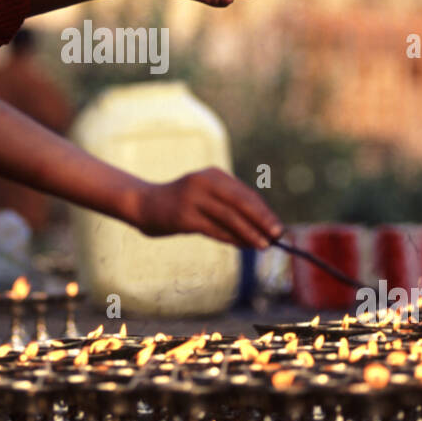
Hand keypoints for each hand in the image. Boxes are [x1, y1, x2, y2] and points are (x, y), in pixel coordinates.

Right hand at [132, 168, 282, 249]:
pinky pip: (214, 229)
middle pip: (241, 202)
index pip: (245, 194)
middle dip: (262, 220)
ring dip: (249, 233)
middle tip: (277, 235)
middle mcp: (204, 182)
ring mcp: (193, 198)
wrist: (144, 205)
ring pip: (229, 217)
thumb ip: (228, 209)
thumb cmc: (180, 204)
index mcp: (213, 175)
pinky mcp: (184, 216)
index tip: (278, 226)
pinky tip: (242, 246)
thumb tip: (260, 230)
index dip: (263, 211)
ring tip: (264, 245)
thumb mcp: (205, 198)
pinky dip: (231, 238)